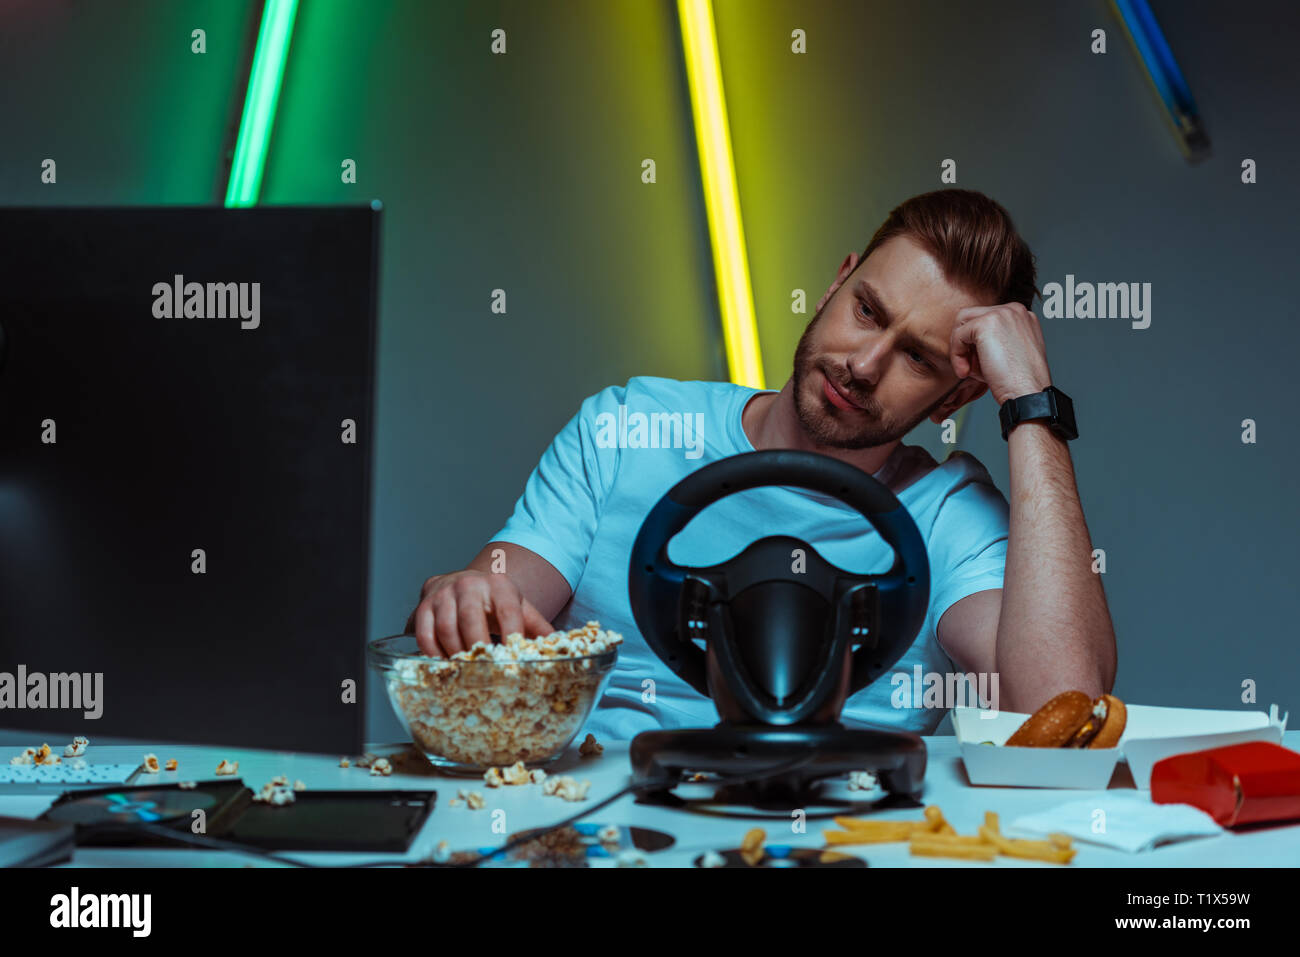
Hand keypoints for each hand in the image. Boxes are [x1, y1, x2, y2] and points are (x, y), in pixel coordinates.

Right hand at [404, 570, 553, 657]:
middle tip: (485, 672)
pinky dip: (433, 654)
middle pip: (471, 618)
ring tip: (466, 673)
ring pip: (446, 628)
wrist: (465, 582)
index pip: (508, 610)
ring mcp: (443, 594)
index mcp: (499, 585)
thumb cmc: (496, 603)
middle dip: (478, 648)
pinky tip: (444, 667)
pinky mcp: (423, 606)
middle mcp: (469, 584)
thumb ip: (538, 627)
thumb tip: (560, 649)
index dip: (512, 635)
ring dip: (455, 655)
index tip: (514, 661)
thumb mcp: (519, 608)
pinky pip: (425, 634)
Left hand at [949, 302, 1052, 404]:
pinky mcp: (987, 323)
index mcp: (1021, 316)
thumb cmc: (1018, 382)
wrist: (1028, 393)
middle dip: (965, 343)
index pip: (986, 319)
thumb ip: (991, 341)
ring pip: (962, 323)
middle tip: (970, 368)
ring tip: (969, 371)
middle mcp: (1014, 310)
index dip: (976, 344)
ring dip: (959, 349)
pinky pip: (958, 335)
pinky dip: (957, 356)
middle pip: (971, 317)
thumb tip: (965, 340)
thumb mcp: (1007, 354)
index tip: (979, 365)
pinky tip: (967, 372)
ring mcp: (1002, 313)